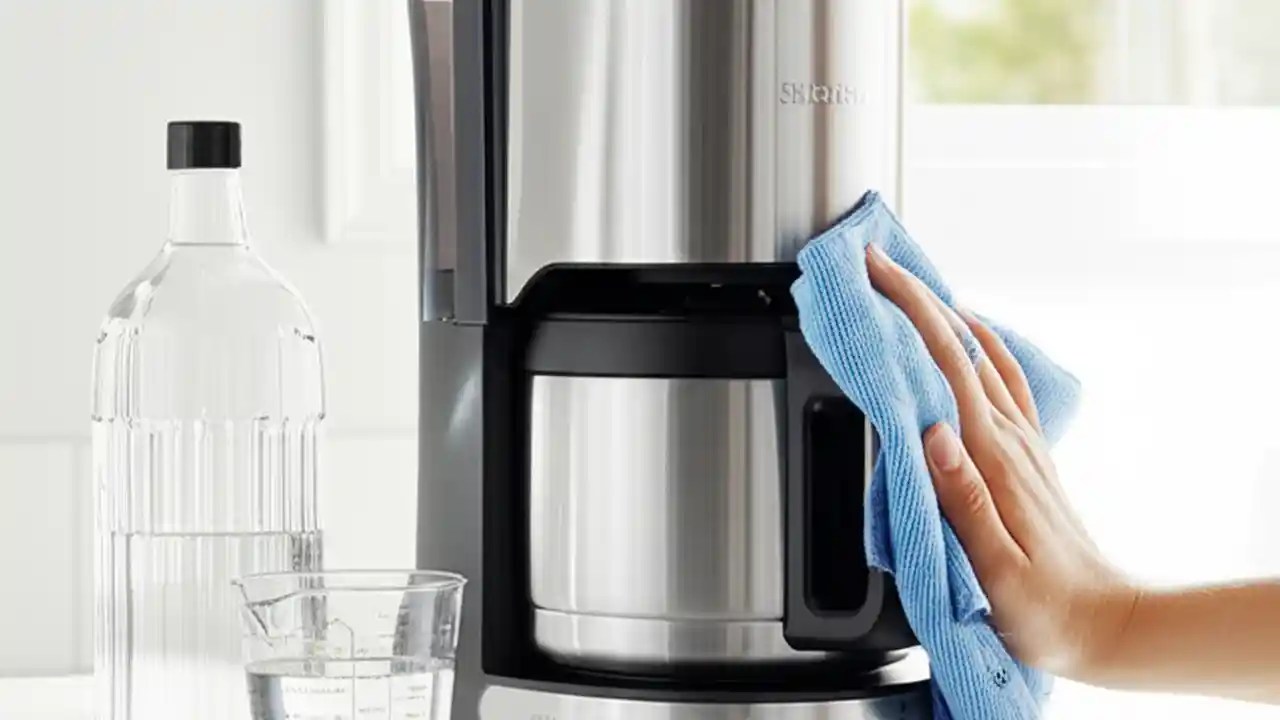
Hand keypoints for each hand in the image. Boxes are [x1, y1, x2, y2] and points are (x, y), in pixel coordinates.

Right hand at [864, 243, 1139, 679]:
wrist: (1104, 625)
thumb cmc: (1044, 608)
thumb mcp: (993, 567)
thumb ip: (963, 498)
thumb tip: (931, 431)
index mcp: (993, 458)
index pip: (948, 362)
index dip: (912, 311)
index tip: (879, 276)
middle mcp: (1011, 440)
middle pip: (962, 344)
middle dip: (917, 297)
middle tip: (877, 264)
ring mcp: (1024, 444)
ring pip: (982, 354)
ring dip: (946, 313)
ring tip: (911, 288)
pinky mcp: (1029, 456)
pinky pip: (1005, 381)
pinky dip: (982, 345)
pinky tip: (970, 338)